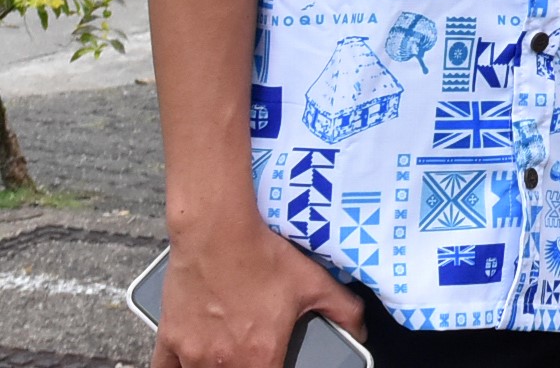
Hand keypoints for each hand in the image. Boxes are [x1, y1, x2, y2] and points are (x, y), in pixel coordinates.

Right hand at [151, 217, 363, 367]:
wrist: (218, 234)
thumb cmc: (264, 257)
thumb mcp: (314, 282)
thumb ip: (343, 309)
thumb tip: (361, 330)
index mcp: (260, 356)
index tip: (273, 365)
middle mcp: (223, 362)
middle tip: (251, 356)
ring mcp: (192, 354)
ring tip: (227, 358)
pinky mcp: (169, 341)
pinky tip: (189, 362)